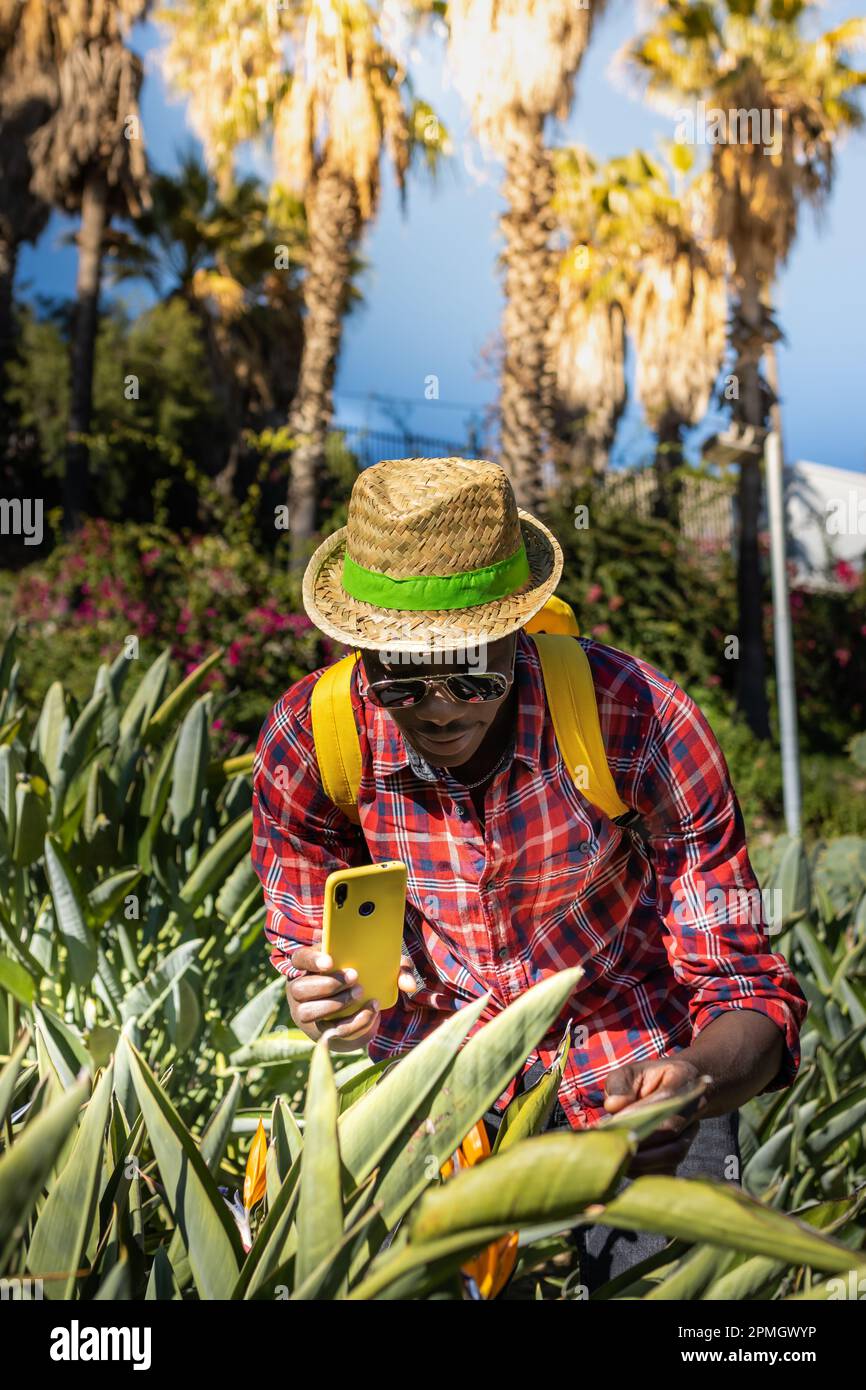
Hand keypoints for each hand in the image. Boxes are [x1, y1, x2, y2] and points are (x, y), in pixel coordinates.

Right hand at [287, 945, 417, 1051]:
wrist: (359, 1009)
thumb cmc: (366, 978)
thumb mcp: (380, 967)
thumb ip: (397, 968)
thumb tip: (408, 984)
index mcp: (309, 966)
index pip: (299, 958)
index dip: (311, 960)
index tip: (331, 962)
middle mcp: (300, 989)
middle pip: (300, 988)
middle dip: (328, 984)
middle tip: (354, 978)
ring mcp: (305, 1012)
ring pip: (308, 1012)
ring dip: (336, 1004)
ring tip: (359, 994)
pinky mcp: (319, 1032)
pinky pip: (330, 1031)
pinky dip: (353, 1023)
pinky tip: (371, 1012)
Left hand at [603, 1055, 706, 1175]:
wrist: (677, 1087)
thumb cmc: (647, 1079)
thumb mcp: (630, 1071)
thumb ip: (620, 1083)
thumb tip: (613, 1106)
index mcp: (681, 1079)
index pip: (666, 1099)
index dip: (642, 1113)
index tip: (616, 1122)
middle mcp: (693, 1106)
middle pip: (672, 1131)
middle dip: (641, 1142)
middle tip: (613, 1146)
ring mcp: (692, 1130)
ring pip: (674, 1153)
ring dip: (643, 1161)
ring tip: (617, 1158)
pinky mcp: (684, 1149)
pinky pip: (670, 1167)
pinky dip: (648, 1171)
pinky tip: (626, 1168)